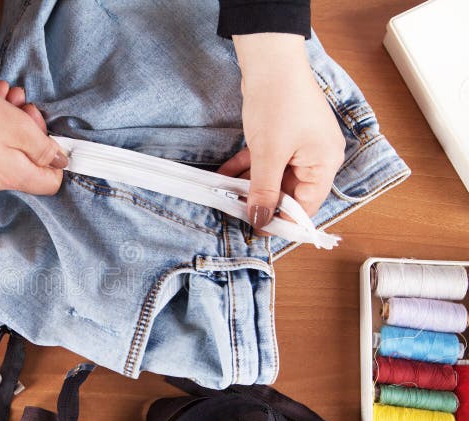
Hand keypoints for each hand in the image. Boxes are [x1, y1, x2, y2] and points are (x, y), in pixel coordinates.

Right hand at [0, 27, 66, 194]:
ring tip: (6, 96)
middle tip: (25, 106)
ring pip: (10, 144)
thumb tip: (60, 161)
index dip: (56, 156)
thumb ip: (44, 149)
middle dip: (33, 129)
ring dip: (14, 117)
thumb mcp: (22, 129)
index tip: (48, 132)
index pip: (51, 182)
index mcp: (14, 177)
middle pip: (30, 159)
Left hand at [219, 33, 344, 229]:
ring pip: (273, 176)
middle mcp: (316, 156)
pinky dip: (246, 168)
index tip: (259, 231)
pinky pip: (264, 161)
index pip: (306, 205)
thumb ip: (264, 191)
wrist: (270, 60)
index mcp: (324, 163)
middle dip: (262, 202)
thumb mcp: (269, 154)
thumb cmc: (279, 102)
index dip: (283, 220)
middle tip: (238, 215)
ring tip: (226, 198)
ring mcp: (298, 145)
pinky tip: (224, 177)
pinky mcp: (281, 136)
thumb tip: (260, 219)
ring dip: (250, 186)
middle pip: (289, 192)